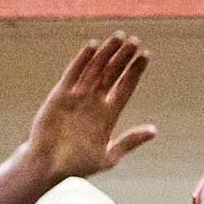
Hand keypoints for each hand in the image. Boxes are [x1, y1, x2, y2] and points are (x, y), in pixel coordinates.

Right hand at [0, 35, 155, 203]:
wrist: (49, 166)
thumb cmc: (79, 165)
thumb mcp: (108, 156)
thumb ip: (130, 141)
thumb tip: (154, 131)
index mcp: (108, 116)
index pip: (125, 88)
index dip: (135, 72)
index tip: (146, 56)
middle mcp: (94, 102)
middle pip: (112, 74)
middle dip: (123, 58)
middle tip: (135, 41)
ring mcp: (78, 96)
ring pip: (95, 69)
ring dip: (106, 53)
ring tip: (119, 37)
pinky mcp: (60, 95)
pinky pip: (73, 73)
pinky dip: (82, 60)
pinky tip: (93, 46)